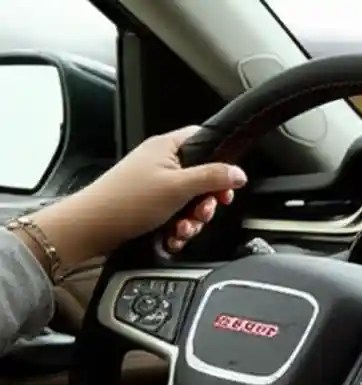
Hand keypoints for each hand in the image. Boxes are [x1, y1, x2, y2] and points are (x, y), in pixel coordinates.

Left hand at [28, 126, 246, 266]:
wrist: (92, 227)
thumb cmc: (127, 201)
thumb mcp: (179, 187)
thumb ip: (213, 178)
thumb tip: (238, 173)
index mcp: (167, 148)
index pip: (204, 141)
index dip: (221, 160)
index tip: (228, 182)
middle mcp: (161, 164)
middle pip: (201, 178)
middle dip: (206, 201)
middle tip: (203, 211)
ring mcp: (155, 186)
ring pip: (190, 202)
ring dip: (193, 220)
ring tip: (183, 228)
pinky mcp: (150, 207)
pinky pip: (176, 216)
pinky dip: (178, 229)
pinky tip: (173, 236)